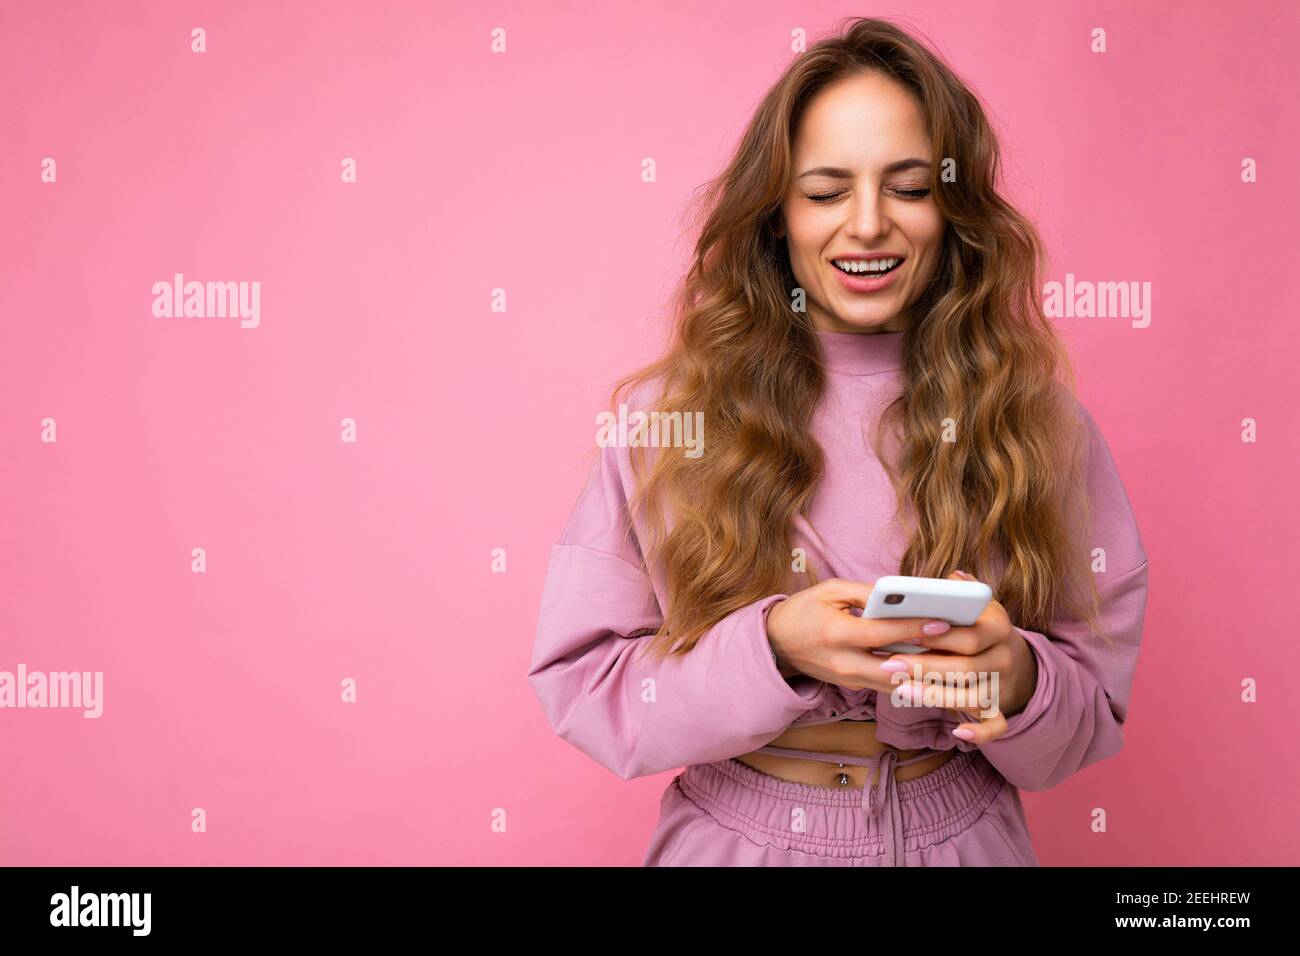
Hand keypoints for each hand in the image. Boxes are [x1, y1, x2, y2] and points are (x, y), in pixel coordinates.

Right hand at [766, 577, 957, 694]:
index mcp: (836, 635)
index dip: (913, 629)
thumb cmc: (803, 611)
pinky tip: (937, 669)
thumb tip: (904, 593)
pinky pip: (890, 686)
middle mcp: (844, 664)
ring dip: (927, 674)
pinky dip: (914, 679)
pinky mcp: (854, 688)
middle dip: (930, 659)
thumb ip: (866, 592)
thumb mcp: (830, 591)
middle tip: (962, 646)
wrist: (775, 644)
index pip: (882, 634)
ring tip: (957, 659)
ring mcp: (849, 681)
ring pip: (898, 684)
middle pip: (896, 668)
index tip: (943, 621)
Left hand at [880, 570, 1038, 744]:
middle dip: (925, 666)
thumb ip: (960, 593)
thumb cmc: (978, 626)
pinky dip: (980, 731)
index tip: (915, 632)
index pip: (972, 634)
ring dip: (936, 696)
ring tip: (902, 690)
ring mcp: (1002, 684)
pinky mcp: (1000, 707)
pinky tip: (957, 732)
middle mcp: (1003, 657)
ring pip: (972, 696)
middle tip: (889, 663)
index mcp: (998, 626)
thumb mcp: (976, 605)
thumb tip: (953, 578)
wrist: (1011, 656)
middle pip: (966, 667)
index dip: (945, 635)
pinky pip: (996, 725)